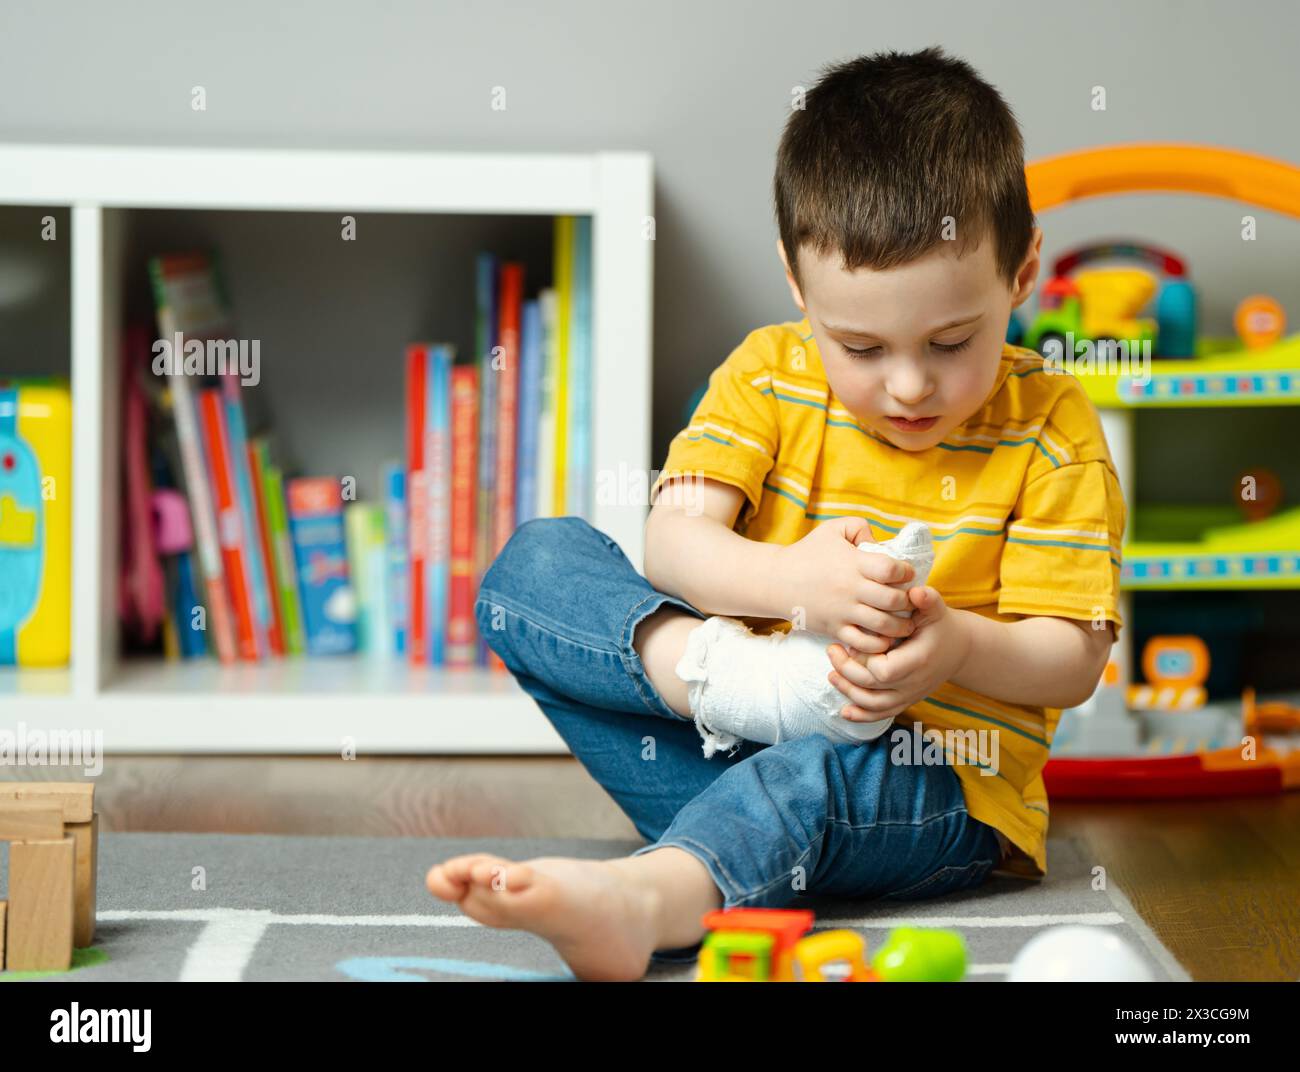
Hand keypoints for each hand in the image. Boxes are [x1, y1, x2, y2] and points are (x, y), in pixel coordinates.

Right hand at [769, 516, 915, 653]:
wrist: (776, 580)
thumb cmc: (807, 553)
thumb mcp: (833, 529)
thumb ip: (861, 527)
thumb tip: (882, 544)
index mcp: (852, 563)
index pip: (892, 569)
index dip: (906, 571)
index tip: (906, 573)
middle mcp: (850, 589)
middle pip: (893, 600)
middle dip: (908, 601)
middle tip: (910, 600)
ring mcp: (842, 612)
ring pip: (883, 626)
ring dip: (901, 626)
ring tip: (905, 623)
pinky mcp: (834, 629)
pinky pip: (863, 643)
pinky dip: (878, 643)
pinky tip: (883, 637)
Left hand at [825, 586, 970, 720]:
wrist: (959, 649)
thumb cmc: (941, 625)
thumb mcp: (935, 609)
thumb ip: (927, 599)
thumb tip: (915, 592)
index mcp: (918, 660)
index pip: (883, 671)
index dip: (864, 659)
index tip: (854, 641)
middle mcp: (913, 683)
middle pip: (872, 689)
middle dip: (847, 672)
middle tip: (832, 650)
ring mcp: (909, 695)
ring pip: (874, 705)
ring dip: (849, 692)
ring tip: (831, 675)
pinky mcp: (906, 701)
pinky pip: (882, 714)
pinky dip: (862, 715)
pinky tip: (845, 711)